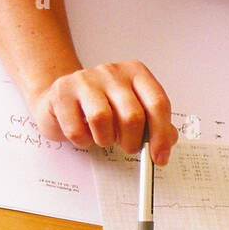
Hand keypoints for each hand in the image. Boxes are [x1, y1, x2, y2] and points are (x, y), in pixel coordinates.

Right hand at [30, 60, 178, 164]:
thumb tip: (167, 143)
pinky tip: (84, 134)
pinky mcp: (62, 93)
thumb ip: (155, 125)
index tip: (159, 157)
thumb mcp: (133, 110)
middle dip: (132, 142)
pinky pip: (76, 129)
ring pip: (102, 119)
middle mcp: (112, 72)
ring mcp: (85, 79)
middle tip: (129, 147)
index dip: (161, 134)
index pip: (158, 103)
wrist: (62, 97)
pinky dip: (82, 141)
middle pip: (132, 115)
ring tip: (104, 137)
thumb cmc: (102, 105)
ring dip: (105, 140)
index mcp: (136, 73)